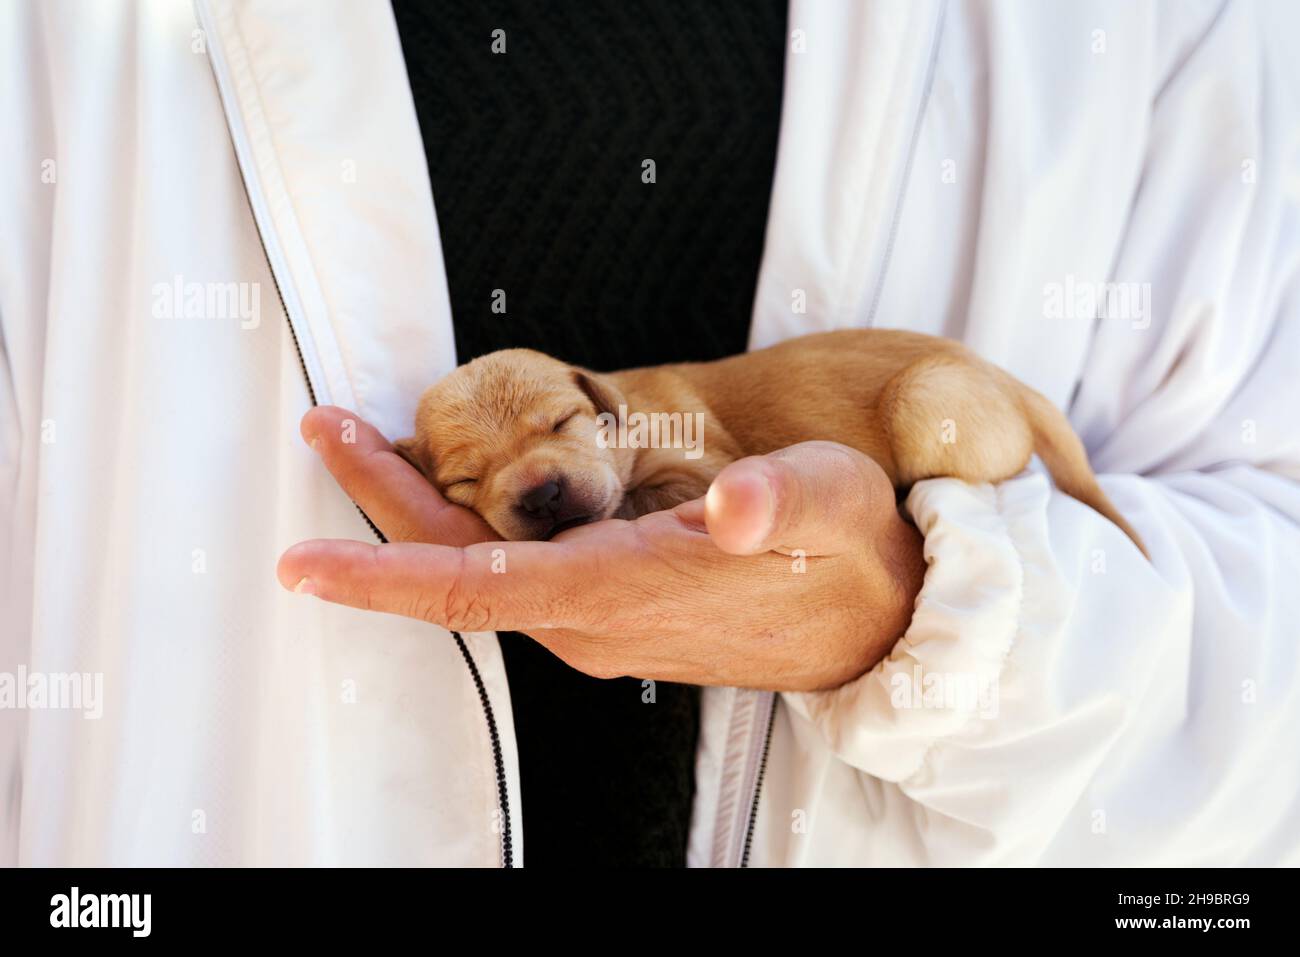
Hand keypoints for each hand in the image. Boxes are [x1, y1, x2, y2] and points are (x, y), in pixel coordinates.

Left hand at [278, 407, 925, 690]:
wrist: (877, 622)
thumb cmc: (852, 558)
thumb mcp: (836, 507)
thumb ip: (784, 502)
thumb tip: (734, 502)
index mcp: (627, 592)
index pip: (479, 591)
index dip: (384, 576)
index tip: (303, 563)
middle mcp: (593, 619)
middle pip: (456, 571)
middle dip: (380, 504)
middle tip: (329, 426)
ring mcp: (596, 619)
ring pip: (477, 570)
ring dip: (414, 510)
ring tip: (367, 439)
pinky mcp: (608, 606)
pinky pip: (510, 570)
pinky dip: (462, 527)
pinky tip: (450, 485)